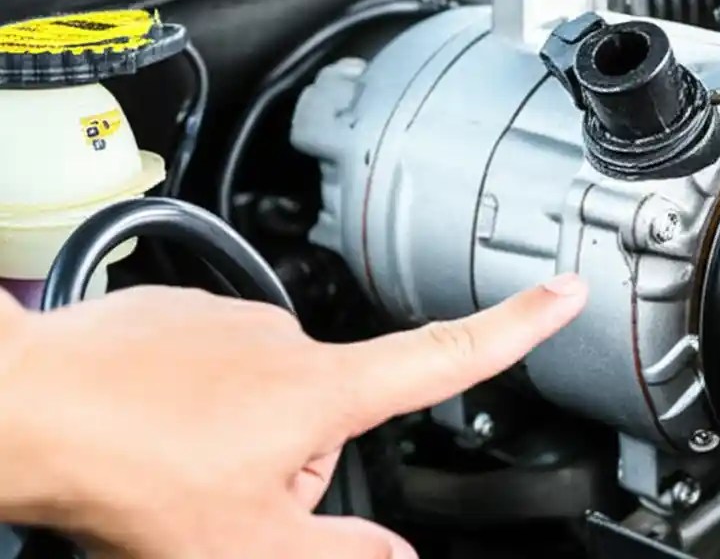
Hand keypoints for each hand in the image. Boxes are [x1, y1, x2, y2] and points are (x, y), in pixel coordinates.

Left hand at [0, 275, 586, 557]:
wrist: (25, 407)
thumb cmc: (128, 470)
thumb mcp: (249, 547)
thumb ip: (340, 558)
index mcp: (325, 392)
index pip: (446, 356)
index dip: (516, 326)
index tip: (562, 290)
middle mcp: (288, 339)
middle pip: (327, 414)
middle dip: (291, 460)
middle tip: (222, 495)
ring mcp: (233, 319)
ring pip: (263, 394)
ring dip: (235, 435)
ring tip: (172, 462)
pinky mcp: (181, 310)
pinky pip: (211, 363)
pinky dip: (192, 402)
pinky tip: (148, 427)